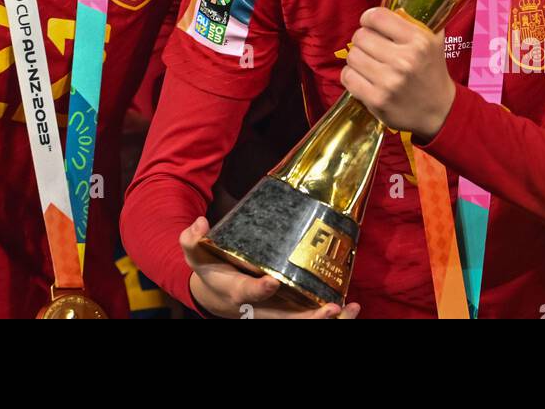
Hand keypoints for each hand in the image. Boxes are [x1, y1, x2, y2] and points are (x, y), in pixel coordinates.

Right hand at [181, 217, 358, 318]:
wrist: (216, 297)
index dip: (259, 290)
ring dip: (327, 319)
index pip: (248, 293)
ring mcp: (276, 311)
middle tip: (330, 308)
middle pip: (286, 318)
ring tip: (349, 309)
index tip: (271, 282)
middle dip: (309, 317)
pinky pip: (309, 318)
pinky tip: (351, 308)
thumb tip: (200, 222)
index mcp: (238, 292)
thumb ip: (193, 240)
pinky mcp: (288, 310)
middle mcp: (260, 308)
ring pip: (302, 322)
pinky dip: (330, 317)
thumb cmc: (211, 272)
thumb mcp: (196, 256)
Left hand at [341, 7, 455, 139]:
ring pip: (352, 56)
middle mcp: (404, 60)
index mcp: (418, 41)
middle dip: (363, 40)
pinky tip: (363, 78)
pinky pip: (347, 77)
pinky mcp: (377, 100)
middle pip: (360, 36)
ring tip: (368, 63)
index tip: (370, 25)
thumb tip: (397, 2)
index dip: (368, 18)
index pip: (377, 16)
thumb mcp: (434, 42)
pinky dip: (351, 76)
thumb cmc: (432, 72)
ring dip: (356, 58)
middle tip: (371, 47)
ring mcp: (389, 82)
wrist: (439, 112)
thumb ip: (417, 20)